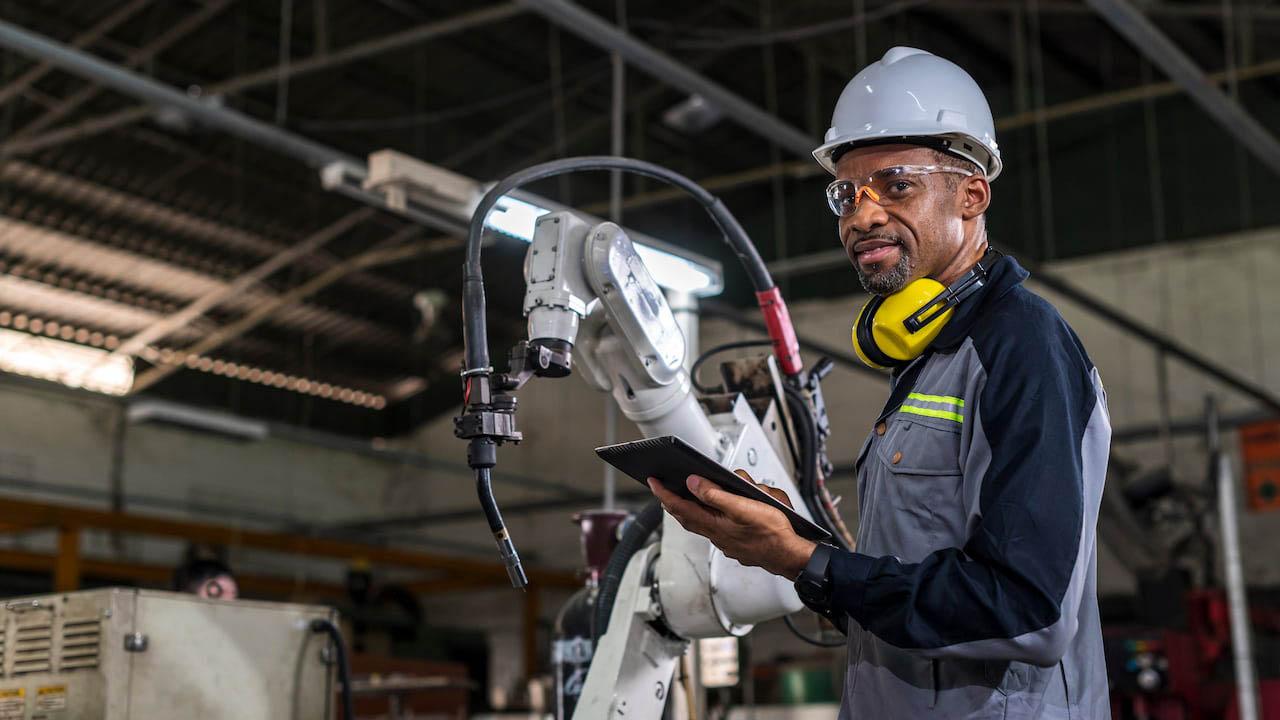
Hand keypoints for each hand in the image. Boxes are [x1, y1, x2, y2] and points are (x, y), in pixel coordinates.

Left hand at [647, 471, 815, 578]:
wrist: (789, 557)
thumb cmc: (773, 533)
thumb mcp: (744, 508)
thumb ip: (717, 495)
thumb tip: (693, 484)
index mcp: (715, 524)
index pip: (681, 506)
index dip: (664, 493)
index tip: (653, 481)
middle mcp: (716, 534)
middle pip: (686, 517)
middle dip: (671, 502)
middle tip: (662, 489)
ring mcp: (726, 540)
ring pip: (699, 523)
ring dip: (687, 510)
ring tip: (680, 499)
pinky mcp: (736, 543)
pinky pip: (713, 528)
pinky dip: (706, 518)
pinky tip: (711, 514)